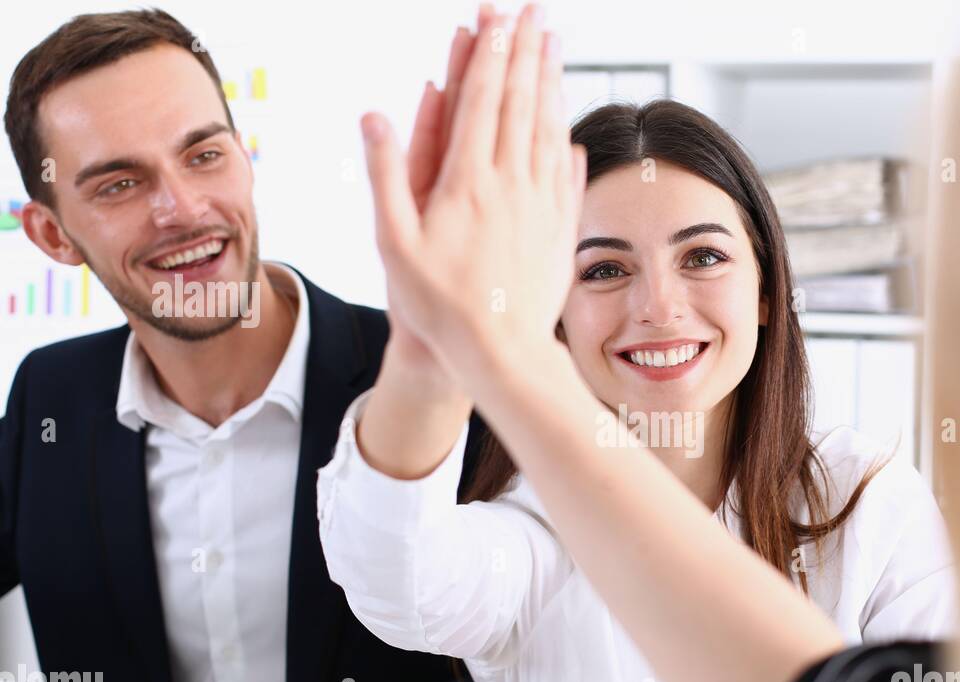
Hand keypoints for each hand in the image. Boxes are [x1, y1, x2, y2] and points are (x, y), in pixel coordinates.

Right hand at [361, 3, 584, 391]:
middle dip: (526, 51)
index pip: (482, 101)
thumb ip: (386, 175)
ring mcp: (541, 205)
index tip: (497, 17)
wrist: (502, 352)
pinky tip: (567, 124)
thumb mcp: (394, 243)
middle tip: (533, 10)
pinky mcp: (560, 228)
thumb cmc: (440, 305)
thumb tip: (376, 116)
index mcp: (469, 182)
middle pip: (522, 103)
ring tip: (553, 45)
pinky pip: (566, 171)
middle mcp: (511, 184)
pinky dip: (565, 137)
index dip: (490, 54)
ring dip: (550, 82)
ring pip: (548, 129)